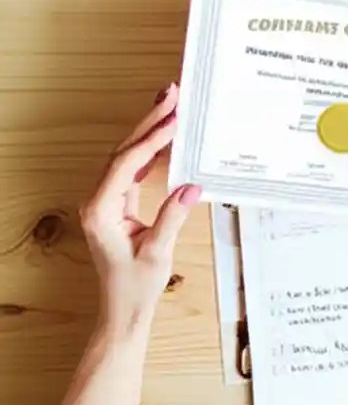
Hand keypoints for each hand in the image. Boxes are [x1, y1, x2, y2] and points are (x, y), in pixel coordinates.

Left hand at [80, 83, 201, 332]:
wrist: (122, 311)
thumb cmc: (135, 288)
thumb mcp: (157, 254)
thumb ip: (172, 217)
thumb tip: (191, 186)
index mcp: (101, 210)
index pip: (126, 163)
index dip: (150, 139)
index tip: (172, 119)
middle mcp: (99, 201)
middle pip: (124, 151)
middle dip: (148, 121)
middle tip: (170, 94)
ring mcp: (107, 201)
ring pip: (127, 156)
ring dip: (149, 130)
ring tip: (170, 105)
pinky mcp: (118, 205)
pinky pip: (133, 168)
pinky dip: (151, 150)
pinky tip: (166, 136)